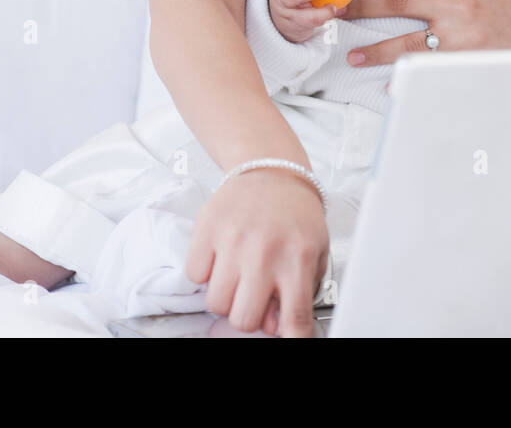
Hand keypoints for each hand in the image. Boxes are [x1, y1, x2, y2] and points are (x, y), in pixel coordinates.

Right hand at [185, 167, 328, 336]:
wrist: (272, 171)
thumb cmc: (295, 213)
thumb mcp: (315, 249)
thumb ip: (304, 288)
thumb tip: (278, 324)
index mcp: (299, 258)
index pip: (294, 317)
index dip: (290, 337)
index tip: (286, 339)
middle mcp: (266, 252)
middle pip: (244, 319)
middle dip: (248, 315)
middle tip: (253, 296)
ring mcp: (234, 241)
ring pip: (216, 303)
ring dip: (226, 296)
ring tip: (237, 274)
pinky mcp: (208, 229)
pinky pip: (195, 275)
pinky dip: (205, 272)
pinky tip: (222, 256)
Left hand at [339, 0, 510, 65]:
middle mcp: (453, 6)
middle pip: (396, 3)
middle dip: (361, 5)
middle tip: (334, 9)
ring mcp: (456, 37)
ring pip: (405, 42)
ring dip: (375, 50)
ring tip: (351, 55)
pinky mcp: (461, 61)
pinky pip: (426, 69)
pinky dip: (406, 78)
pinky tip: (387, 84)